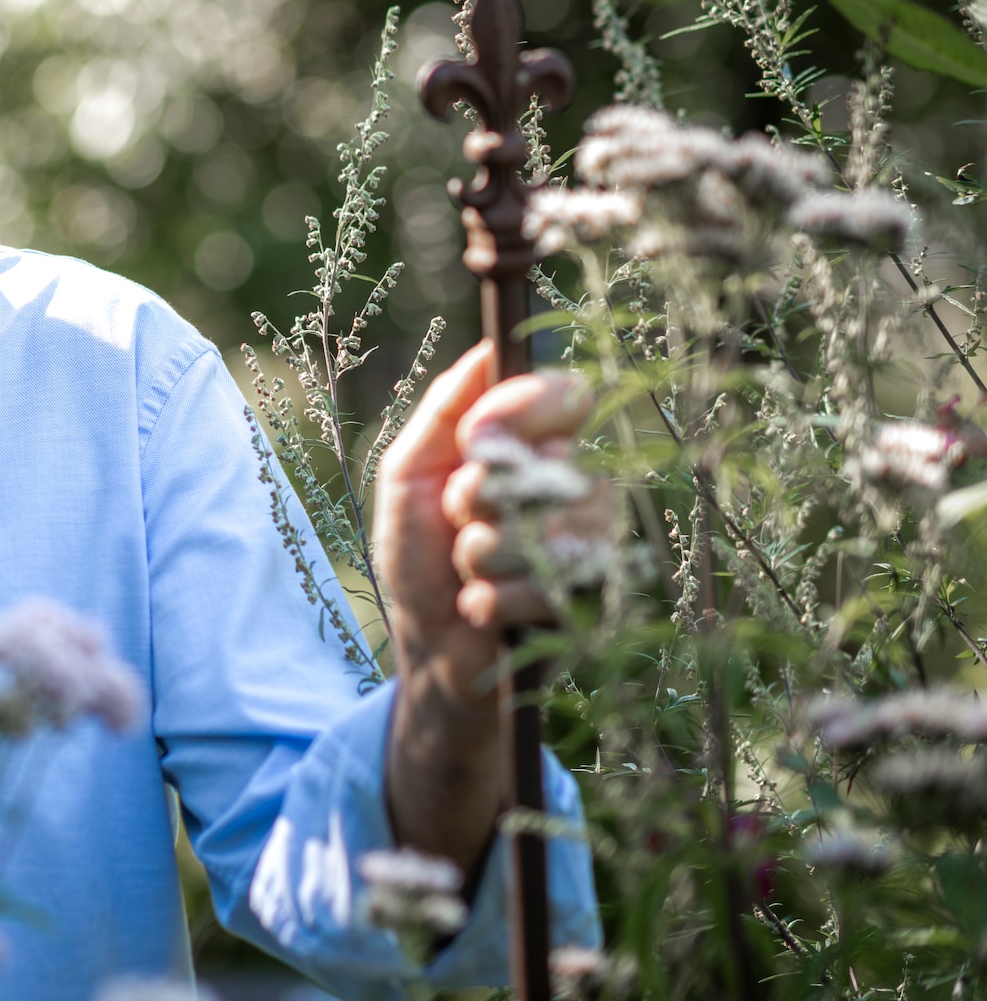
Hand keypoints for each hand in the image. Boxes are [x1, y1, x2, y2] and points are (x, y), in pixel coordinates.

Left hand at [374, 340, 608, 869]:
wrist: (429, 649)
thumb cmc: (415, 556)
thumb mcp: (408, 476)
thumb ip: (443, 413)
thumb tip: (485, 351)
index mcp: (531, 446)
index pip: (565, 395)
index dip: (522, 410)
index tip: (475, 438)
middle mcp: (573, 485)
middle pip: (552, 461)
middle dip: (478, 497)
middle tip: (454, 520)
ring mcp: (589, 542)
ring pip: (548, 526)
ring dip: (481, 552)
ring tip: (465, 569)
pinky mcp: (592, 598)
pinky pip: (549, 582)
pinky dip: (494, 597)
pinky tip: (481, 607)